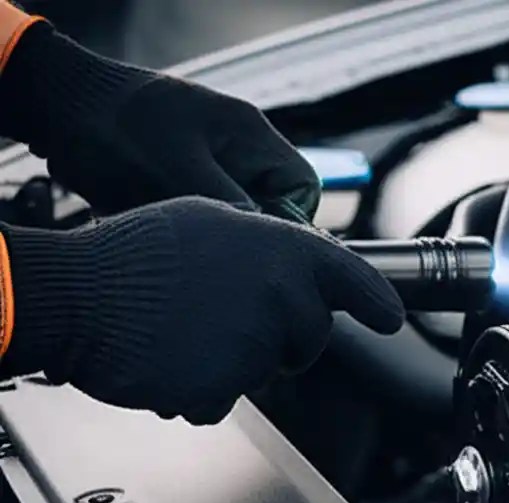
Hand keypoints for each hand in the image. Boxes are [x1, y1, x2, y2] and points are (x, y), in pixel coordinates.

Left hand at [0, 21, 319, 216]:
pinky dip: (175, 220)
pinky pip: (196, 209)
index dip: (288, 220)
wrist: (57, 103)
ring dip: (202, 226)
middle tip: (205, 236)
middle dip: (237, 226)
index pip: (302, 187)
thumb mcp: (179, 172)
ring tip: (164, 221)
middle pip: (266, 203)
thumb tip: (270, 242)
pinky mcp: (178, 172)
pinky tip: (145, 214)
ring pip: (230, 211)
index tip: (257, 240)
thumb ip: (234, 206)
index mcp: (249, 134)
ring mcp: (208, 157)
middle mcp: (236, 145)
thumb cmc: (115, 127)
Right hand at [2, 197, 404, 423]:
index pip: (352, 279)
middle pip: (310, 336)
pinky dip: (199, 388)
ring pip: (264, 369)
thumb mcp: (209, 217)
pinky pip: (224, 398)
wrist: (77, 295)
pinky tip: (169, 356)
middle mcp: (283, 298)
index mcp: (285, 251)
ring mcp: (257, 346)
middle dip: (280, 335)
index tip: (390, 318)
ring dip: (232, 359)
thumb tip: (288, 258)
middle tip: (224, 314)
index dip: (375, 301)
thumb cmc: (134, 254)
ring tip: (183, 327)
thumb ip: (264, 241)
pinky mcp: (226, 389)